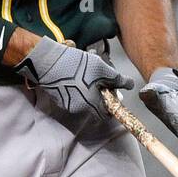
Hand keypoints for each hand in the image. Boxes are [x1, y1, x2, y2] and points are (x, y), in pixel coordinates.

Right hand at [16, 36, 132, 126]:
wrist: (47, 62)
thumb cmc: (76, 66)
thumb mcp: (102, 69)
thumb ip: (117, 79)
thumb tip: (130, 85)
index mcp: (91, 105)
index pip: (106, 114)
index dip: (111, 103)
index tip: (111, 91)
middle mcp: (79, 109)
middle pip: (95, 103)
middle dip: (100, 89)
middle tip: (100, 74)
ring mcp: (67, 104)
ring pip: (84, 97)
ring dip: (89, 85)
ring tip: (88, 67)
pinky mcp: (58, 97)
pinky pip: (73, 94)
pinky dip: (77, 85)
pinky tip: (75, 70)